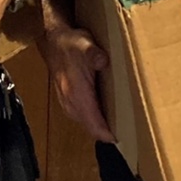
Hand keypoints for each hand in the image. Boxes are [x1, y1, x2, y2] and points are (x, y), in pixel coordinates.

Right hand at [42, 25, 114, 142]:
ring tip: (118, 126)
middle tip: (128, 133)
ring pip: (86, 123)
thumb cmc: (70, 44)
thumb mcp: (84, 44)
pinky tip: (103, 114)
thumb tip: (102, 60)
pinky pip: (82, 117)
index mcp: (76, 94)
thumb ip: (93, 54)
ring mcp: (67, 103)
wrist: (52, 41)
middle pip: (91, 128)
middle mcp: (70, 102)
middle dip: (106, 133)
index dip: (107, 135)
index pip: (93, 124)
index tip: (122, 139)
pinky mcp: (67, 100)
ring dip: (99, 127)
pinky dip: (93, 119)